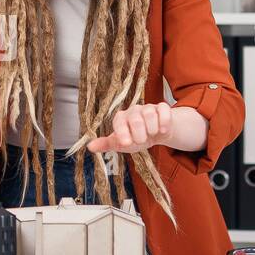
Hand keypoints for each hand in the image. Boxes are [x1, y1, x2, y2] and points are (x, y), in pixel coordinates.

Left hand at [87, 103, 208, 153]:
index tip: (126, 143)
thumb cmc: (136, 138)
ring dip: (152, 130)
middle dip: (140, 135)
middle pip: (136, 119)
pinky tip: (162, 130)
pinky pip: (163, 111)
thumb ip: (106, 144)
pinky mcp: (162, 108)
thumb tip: (89, 147)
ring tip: (152, 135)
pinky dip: (164, 122)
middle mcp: (133, 110)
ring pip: (150, 115)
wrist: (156, 135)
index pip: (119, 122)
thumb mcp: (121, 143)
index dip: (123, 133)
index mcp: (121, 118)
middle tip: (142, 141)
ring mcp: (148, 108)